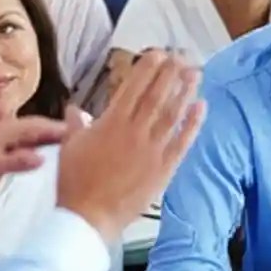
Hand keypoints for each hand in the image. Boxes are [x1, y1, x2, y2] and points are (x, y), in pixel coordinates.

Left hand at [0, 105, 69, 206]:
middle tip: (73, 135)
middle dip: (51, 128)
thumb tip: (42, 157)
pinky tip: (21, 133)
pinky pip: (9, 134)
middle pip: (30, 124)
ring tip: (54, 137)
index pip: (36, 126)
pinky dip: (20, 134)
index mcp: (1, 129)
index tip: (78, 133)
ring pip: (20, 129)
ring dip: (38, 132)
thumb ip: (16, 161)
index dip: (57, 130)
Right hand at [57, 51, 205, 241]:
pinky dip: (193, 123)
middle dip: (171, 73)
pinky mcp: (164, 168)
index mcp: (111, 123)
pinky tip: (201, 107)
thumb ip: (76, 125)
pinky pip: (182, 142)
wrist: (89, 216)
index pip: (134, 88)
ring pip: (173, 114)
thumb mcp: (69, 147)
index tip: (158, 54)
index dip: (148, 69)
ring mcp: (152, 150)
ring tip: (195, 74)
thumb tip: (76, 109)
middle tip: (182, 57)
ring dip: (186, 92)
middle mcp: (135, 132)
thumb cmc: (75, 183)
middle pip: (157, 96)